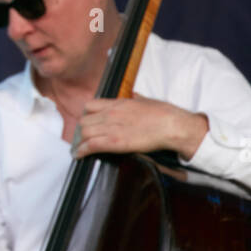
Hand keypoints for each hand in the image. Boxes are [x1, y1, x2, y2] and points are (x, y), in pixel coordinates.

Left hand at [73, 95, 208, 160]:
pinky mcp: (115, 142)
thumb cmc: (163, 113)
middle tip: (83, 139)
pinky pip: (91, 145)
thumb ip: (136, 99)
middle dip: (81, 130)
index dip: (86, 116)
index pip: (89, 105)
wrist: (171, 125)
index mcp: (117, 103)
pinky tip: (79, 155)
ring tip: (79, 149)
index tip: (87, 123)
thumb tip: (134, 96)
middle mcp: (111, 114)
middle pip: (84, 120)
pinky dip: (82, 150)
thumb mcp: (146, 100)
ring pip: (84, 133)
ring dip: (80, 142)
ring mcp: (112, 128)